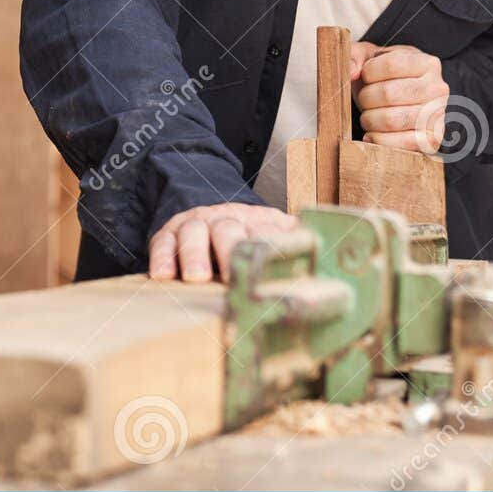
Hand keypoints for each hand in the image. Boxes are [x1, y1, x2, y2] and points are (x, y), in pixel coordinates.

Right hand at [148, 201, 299, 282]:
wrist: (211, 213)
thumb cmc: (250, 238)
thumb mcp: (277, 236)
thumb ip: (299, 245)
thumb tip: (330, 257)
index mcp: (256, 221)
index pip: (264, 231)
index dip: (266, 248)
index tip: (272, 268)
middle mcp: (226, 218)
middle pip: (228, 228)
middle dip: (229, 249)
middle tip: (233, 271)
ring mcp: (196, 223)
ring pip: (193, 232)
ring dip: (194, 254)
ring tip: (196, 278)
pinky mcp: (170, 233)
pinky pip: (162, 241)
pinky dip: (162, 257)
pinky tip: (163, 277)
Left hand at [350, 42, 449, 152]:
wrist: (401, 104)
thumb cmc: (383, 79)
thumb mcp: (370, 58)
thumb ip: (355, 55)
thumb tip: (351, 72)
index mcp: (427, 63)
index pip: (391, 64)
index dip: (368, 73)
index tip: (365, 77)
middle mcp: (438, 88)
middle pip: (388, 93)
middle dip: (366, 99)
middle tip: (365, 100)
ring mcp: (437, 116)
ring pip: (390, 120)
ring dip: (369, 120)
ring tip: (369, 116)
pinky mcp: (431, 140)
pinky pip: (399, 144)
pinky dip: (378, 140)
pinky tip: (372, 134)